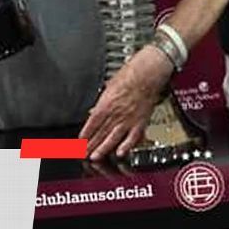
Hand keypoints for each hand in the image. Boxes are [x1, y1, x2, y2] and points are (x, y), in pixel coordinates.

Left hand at [80, 46, 172, 160]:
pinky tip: (120, 153)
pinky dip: (126, 146)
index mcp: (106, 104)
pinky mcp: (141, 121)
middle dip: (90, 145)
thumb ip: (102, 101)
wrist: (149, 72)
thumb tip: (94, 110)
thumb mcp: (109, 86)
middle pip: (100, 132)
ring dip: (103, 149)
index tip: (79, 142)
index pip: (92, 123)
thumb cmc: (131, 74)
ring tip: (95, 157)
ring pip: (113, 137)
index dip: (84, 134)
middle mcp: (116, 113)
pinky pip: (133, 137)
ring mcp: (129, 119)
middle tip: (83, 153)